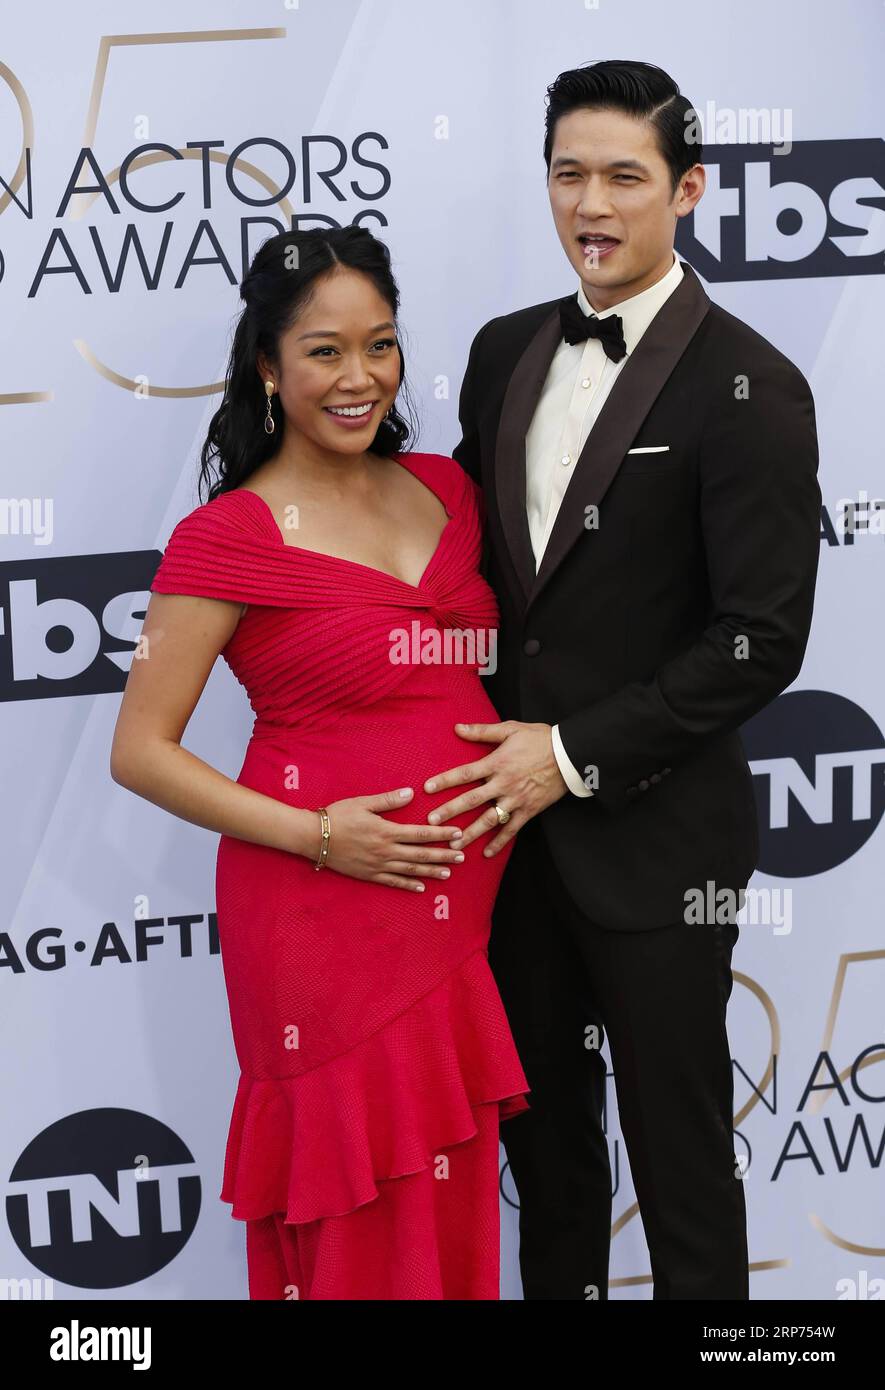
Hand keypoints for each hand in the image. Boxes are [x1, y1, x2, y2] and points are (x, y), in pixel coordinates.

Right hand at [320, 787, 463, 890]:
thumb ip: (389, 800)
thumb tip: (412, 793)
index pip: (421, 834)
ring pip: (410, 870)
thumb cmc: (337, 815)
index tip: (457, 834)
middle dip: (443, 855)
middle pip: (421, 854)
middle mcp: (386, 851)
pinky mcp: (368, 874)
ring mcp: (378, 865)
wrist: (313, 837)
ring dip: (431, 871)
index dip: (441, 834)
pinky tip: (421, 887)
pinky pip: (392, 882)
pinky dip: (408, 885)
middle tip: (462, 856)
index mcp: (387, 831)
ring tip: (448, 872)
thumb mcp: (363, 802)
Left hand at [423, 721, 567, 854]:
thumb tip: (458, 728)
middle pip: (472, 800)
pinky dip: (500, 842)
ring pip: (490, 819)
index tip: (427, 788)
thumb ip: (483, 731)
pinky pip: (512, 829)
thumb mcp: (511, 729)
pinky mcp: (529, 810)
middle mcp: (504, 783)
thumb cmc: (540, 739)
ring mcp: (516, 799)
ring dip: (471, 833)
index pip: (465, 773)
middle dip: (450, 812)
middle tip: (431, 822)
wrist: (570, 755)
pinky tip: (487, 853)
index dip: (445, 780)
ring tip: (453, 845)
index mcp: (497, 763)